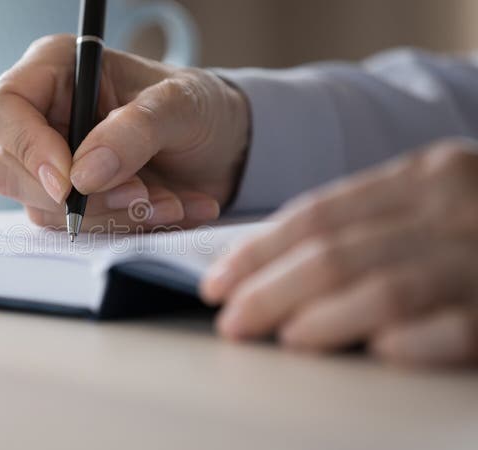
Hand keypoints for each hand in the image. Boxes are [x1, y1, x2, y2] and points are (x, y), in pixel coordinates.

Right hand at [0, 34, 249, 229]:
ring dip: (110, 216)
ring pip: (42, 208)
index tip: (72, 182)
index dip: (27, 149)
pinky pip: (76, 229)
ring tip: (170, 202)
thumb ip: (134, 131)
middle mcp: (42, 117)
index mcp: (53, 71)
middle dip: (74, 196)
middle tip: (138, 194)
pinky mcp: (71, 200)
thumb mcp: (179, 105)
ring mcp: (51, 163)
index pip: (1, 110)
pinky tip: (170, 210)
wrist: (225, 146)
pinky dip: (124, 227)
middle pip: (7, 169)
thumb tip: (82, 176)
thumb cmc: (196, 107)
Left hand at [200, 139, 477, 367]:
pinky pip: (459, 326)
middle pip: (338, 251)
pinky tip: (376, 352)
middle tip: (232, 320)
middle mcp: (458, 205)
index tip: (217, 282)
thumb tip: (274, 267)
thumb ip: (371, 223)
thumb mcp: (437, 202)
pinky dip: (414, 340)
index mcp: (428, 174)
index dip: (259, 251)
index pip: (319, 213)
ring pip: (386, 287)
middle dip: (272, 289)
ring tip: (279, 339)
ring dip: (323, 318)